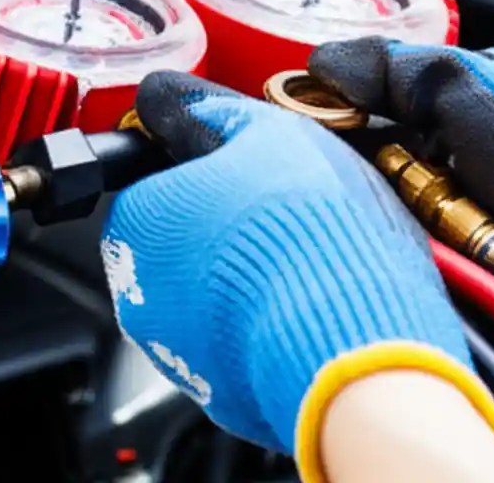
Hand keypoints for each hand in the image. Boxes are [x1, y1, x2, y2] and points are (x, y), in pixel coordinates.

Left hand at [100, 72, 493, 478]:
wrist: (355, 340)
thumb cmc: (312, 230)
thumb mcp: (269, 131)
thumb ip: (210, 111)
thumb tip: (170, 97)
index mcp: (138, 219)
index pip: (157, 183)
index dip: (209, 171)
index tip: (249, 173)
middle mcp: (138, 293)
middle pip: (182, 243)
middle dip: (228, 231)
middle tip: (287, 216)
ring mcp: (177, 353)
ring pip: (212, 300)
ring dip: (251, 282)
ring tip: (309, 266)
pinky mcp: (220, 396)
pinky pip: (242, 348)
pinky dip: (270, 330)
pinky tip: (310, 311)